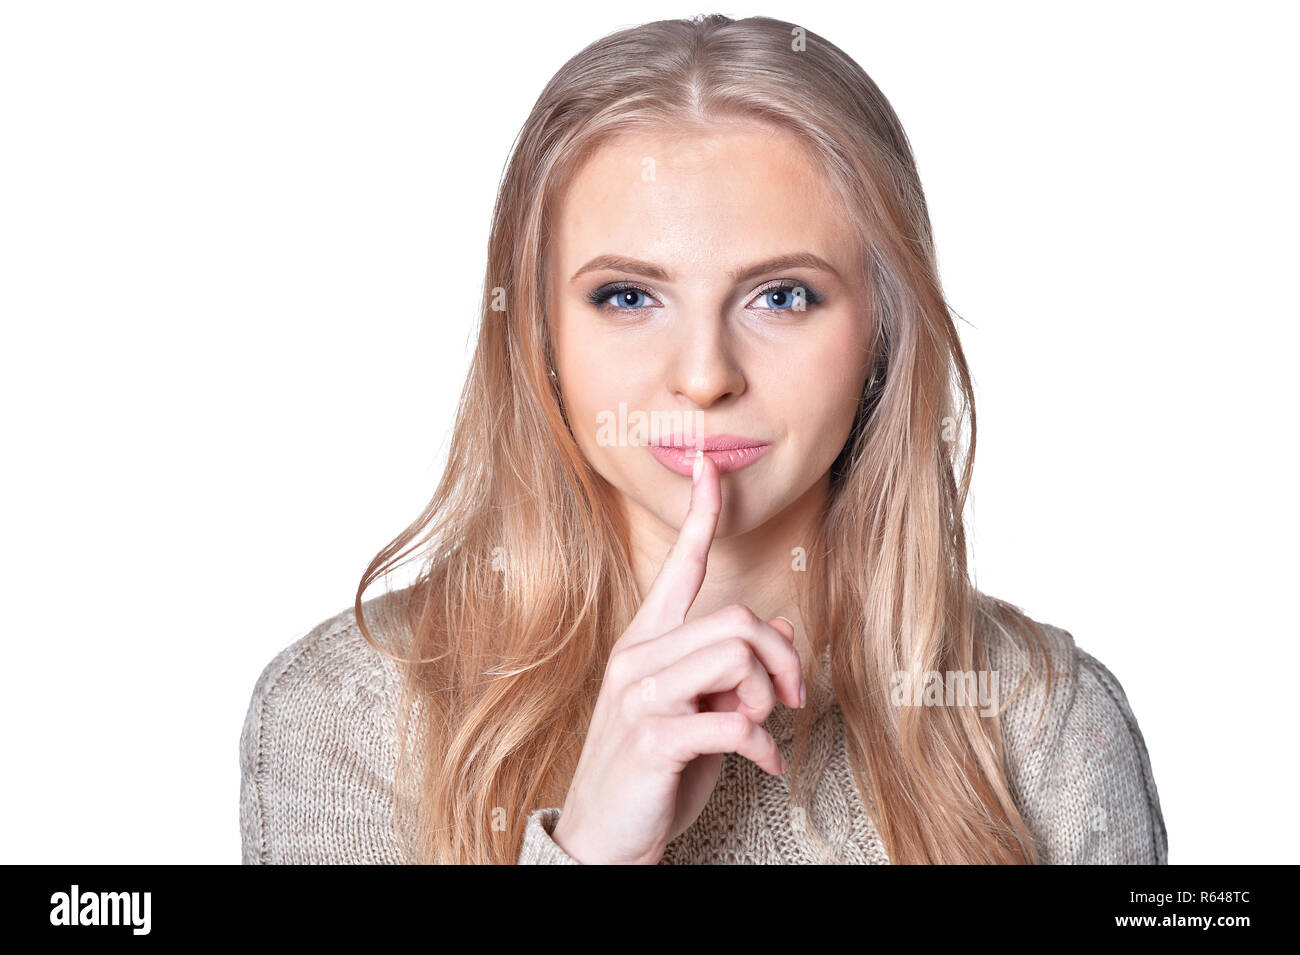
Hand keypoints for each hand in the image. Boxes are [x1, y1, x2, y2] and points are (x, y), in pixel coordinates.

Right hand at [548, 449, 803, 863]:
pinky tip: (765, 767)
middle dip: (783, 662)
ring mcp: (641, 695)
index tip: (709, 465)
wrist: (603, 840)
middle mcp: (639, 656)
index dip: (699, 513)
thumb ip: (734, 671)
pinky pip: (734, 721)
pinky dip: (765, 748)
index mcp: (647, 642)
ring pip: (738, 655)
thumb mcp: (701, 714)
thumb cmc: (653, 775)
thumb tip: (782, 631)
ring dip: (769, 701)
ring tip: (761, 733)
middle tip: (791, 702)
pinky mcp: (652, 736)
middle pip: (738, 619)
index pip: (679, 565)